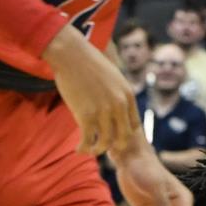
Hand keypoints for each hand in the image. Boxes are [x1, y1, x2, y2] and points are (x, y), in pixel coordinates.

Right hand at [46, 26, 143, 156]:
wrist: (71, 55)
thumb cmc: (89, 64)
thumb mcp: (113, 77)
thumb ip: (117, 93)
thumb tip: (115, 107)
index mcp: (128, 95)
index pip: (134, 125)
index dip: (125, 135)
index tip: (114, 138)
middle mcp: (119, 105)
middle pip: (124, 137)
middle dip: (115, 146)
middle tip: (103, 147)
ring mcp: (104, 111)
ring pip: (106, 142)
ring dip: (97, 150)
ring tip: (88, 150)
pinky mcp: (86, 115)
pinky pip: (88, 140)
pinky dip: (84, 148)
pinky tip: (78, 149)